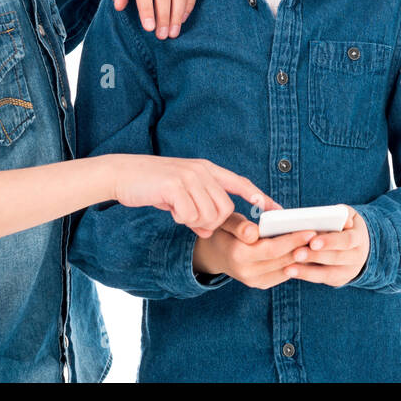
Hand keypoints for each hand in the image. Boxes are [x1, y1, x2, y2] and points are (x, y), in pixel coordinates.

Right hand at [106, 154, 280, 237]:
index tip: (276, 209)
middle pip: (226, 209)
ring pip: (209, 215)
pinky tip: (171, 210)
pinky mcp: (175, 186)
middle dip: (213, 223)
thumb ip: (199, 207)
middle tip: (194, 223)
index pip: (241, 182)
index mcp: (207, 169)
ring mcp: (189, 177)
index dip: (259, 196)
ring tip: (180, 214)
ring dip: (196, 223)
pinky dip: (182, 219)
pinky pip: (190, 215)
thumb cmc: (153, 185)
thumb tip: (209, 231)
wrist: (124, 174)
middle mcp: (202, 171)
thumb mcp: (181, 193)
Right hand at [193, 213, 316, 289]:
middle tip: (322, 236)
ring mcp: (253, 281)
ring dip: (303, 257)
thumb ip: (239, 226)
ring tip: (318, 243)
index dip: (293, 240)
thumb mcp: (226, 222)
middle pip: (282, 260)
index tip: (310, 230)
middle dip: (303, 248)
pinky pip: (282, 275)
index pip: (272, 248)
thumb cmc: (225, 231)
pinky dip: (295, 264)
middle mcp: (245, 271)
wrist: (216, 254)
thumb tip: (254, 233)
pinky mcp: (259, 284)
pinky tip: (307, 252)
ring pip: (285, 268)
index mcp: (237, 254)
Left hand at [281, 205, 369, 286]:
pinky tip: (290, 271)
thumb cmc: (344, 224)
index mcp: (359, 238)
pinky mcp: (339, 280)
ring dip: (307, 271)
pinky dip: (305, 276)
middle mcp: (357, 257)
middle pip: (336, 258)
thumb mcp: (345, 215)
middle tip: (296, 253)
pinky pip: (321, 279)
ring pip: (328, 274)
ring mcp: (349, 271)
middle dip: (315, 256)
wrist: (357, 243)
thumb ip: (336, 214)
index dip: (330, 242)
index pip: (346, 240)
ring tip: (288, 268)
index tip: (312, 242)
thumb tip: (323, 216)